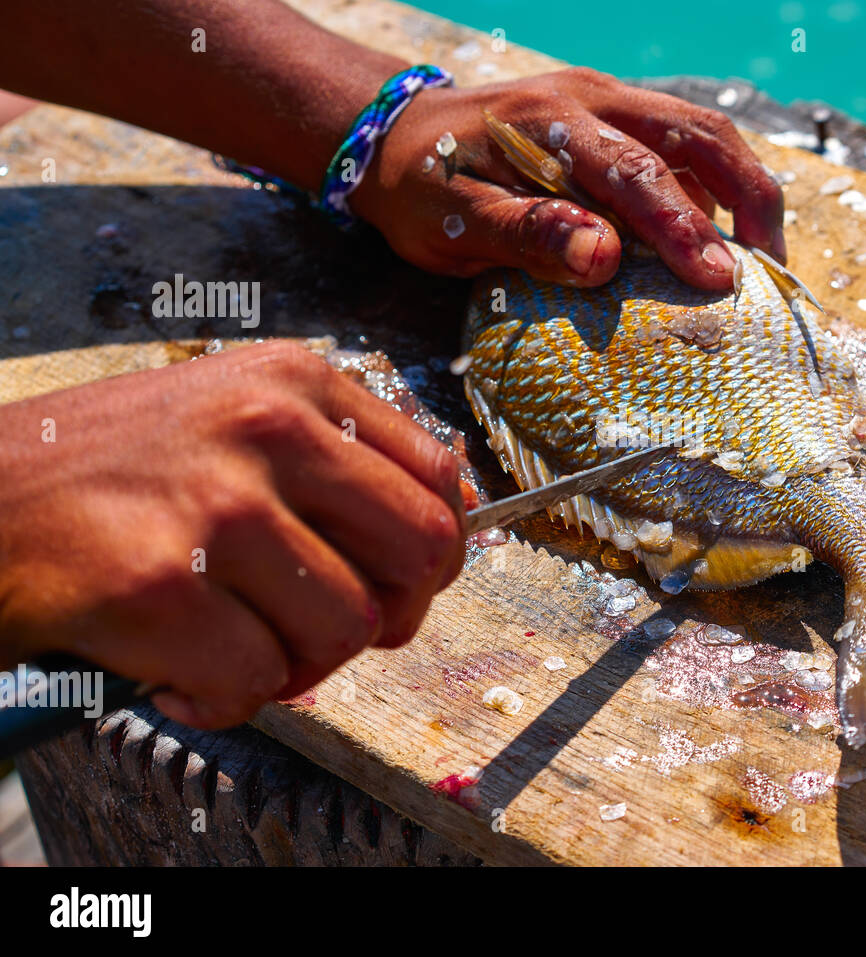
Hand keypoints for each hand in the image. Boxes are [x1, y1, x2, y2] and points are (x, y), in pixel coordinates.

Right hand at [0, 342, 466, 727]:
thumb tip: (440, 536)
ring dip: (297, 667)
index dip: (434, 556)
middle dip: (387, 617)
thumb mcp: (233, 417)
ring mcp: (217, 500)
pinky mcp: (157, 580)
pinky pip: (258, 680)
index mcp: (298, 381)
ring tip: (234, 651)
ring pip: (346, 628)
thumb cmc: (109, 474)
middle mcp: (269, 425)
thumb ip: (334, 461)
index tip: (396, 588)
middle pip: (421, 552)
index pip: (440, 480)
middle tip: (323, 634)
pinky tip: (178, 676)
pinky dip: (225, 700)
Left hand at [351, 68, 785, 289]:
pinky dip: (715, 187)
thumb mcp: (454, 223)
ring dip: (743, 189)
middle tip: (772, 270)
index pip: (636, 174)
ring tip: (763, 256)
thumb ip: (528, 235)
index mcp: (551, 124)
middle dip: (748, 200)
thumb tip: (604, 258)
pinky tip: (718, 235)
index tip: (721, 282)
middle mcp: (591, 98)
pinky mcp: (615, 117)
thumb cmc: (421, 189)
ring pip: (701, 131)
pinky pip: (683, 142)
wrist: (395, 135)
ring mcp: (608, 101)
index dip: (683, 230)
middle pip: (697, 134)